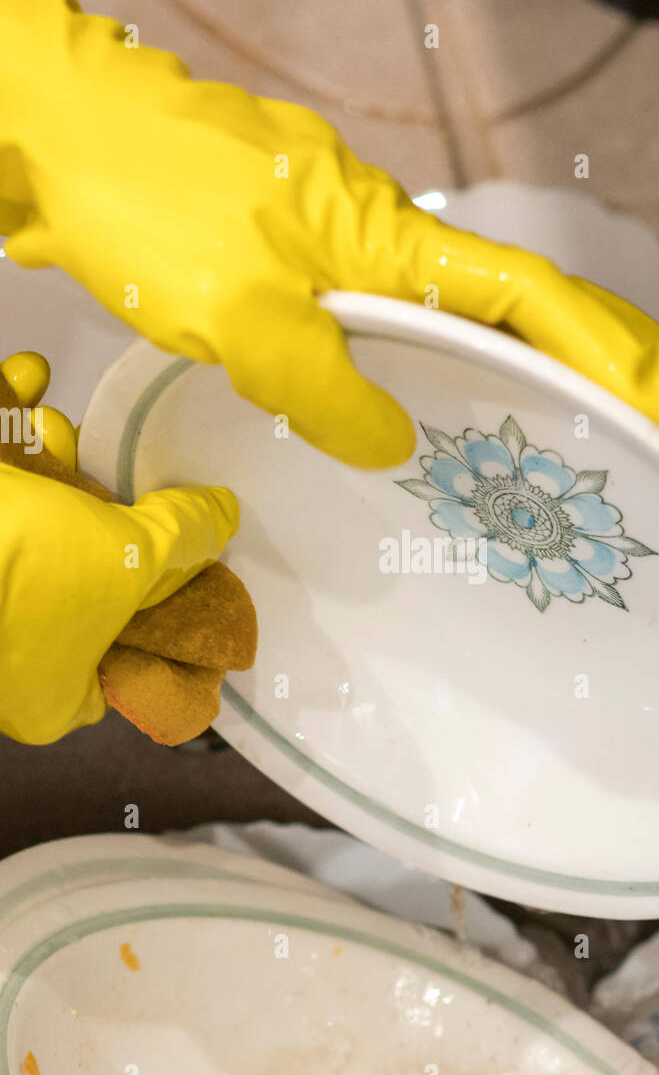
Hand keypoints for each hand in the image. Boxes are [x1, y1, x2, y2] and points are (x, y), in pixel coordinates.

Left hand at [0, 0, 658, 468]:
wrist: (62, 144)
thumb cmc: (147, 204)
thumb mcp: (242, 316)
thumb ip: (325, 387)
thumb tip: (392, 443)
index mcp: (391, 241)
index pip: (530, 298)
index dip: (610, 355)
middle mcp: (382, 241)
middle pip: (520, 302)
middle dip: (602, 362)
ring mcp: (343, 251)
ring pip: (459, 316)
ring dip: (530, 370)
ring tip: (584, 436)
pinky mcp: (299, 267)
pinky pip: (395, 323)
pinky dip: (441, 367)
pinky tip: (440, 409)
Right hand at [0, 352, 237, 744]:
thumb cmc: (24, 565)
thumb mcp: (127, 552)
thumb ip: (182, 537)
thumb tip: (222, 518)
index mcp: (52, 694)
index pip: (124, 666)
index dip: (162, 614)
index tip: (184, 564)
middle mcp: (8, 657)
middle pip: (81, 581)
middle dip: (96, 512)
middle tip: (111, 475)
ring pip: (28, 525)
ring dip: (43, 459)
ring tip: (51, 425)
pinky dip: (5, 424)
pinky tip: (22, 380)